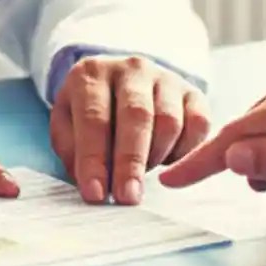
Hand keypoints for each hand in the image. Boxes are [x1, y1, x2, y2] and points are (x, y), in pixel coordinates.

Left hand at [51, 56, 209, 204]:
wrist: (121, 83)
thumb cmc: (90, 111)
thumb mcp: (67, 124)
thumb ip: (73, 150)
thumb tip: (93, 184)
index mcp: (92, 73)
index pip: (94, 119)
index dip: (94, 159)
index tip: (95, 193)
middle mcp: (131, 68)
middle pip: (136, 116)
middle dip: (131, 162)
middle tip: (127, 197)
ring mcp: (165, 77)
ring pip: (169, 122)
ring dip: (156, 157)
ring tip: (141, 173)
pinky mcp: (193, 92)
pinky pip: (198, 125)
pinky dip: (185, 151)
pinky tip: (167, 160)